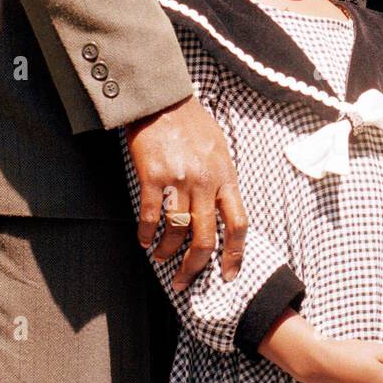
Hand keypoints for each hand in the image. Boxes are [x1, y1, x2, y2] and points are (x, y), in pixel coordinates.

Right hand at [125, 95, 246, 290]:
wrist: (163, 100)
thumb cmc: (192, 124)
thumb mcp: (219, 149)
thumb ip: (222, 179)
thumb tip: (222, 211)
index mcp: (226, 176)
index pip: (238, 223)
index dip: (236, 254)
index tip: (229, 275)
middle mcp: (206, 181)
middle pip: (206, 238)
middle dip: (195, 267)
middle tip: (184, 282)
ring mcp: (180, 179)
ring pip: (177, 231)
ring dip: (168, 252)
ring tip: (162, 258)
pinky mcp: (154, 176)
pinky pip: (151, 216)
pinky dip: (147, 235)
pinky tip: (144, 241)